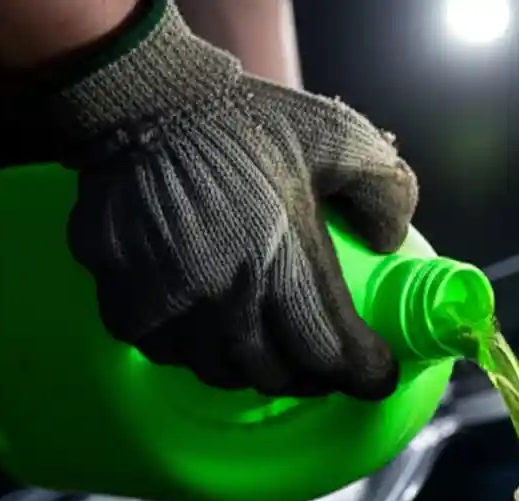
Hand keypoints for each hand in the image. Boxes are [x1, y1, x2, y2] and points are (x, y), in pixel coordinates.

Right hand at [47, 0, 417, 398]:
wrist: (144, 105)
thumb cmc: (247, 122)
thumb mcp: (338, 135)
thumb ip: (385, 188)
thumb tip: (392, 243)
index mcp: (281, 259)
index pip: (331, 351)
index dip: (363, 374)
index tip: (377, 376)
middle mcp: (224, 296)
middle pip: (277, 375)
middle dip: (312, 377)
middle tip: (326, 364)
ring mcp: (170, 309)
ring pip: (224, 373)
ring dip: (256, 369)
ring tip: (274, 350)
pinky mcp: (126, 310)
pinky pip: (173, 356)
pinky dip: (201, 351)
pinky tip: (215, 328)